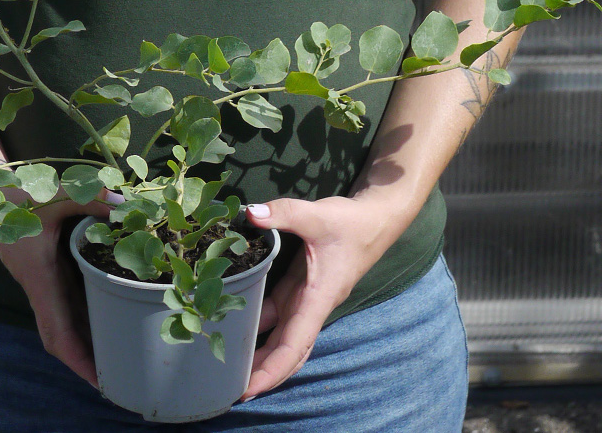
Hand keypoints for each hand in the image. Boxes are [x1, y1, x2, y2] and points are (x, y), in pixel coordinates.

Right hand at [0, 190, 113, 387]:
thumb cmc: (13, 198)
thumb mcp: (52, 195)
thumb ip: (87, 198)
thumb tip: (122, 204)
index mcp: (41, 279)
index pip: (57, 332)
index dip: (78, 359)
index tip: (98, 381)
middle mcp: (41, 288)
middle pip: (60, 337)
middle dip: (84, 360)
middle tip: (116, 377)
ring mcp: (43, 282)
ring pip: (62, 322)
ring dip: (84, 341)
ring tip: (116, 355)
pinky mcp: (46, 272)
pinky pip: (64, 303)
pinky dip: (81, 317)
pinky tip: (104, 317)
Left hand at [241, 193, 404, 399]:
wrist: (374, 219)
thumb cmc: (351, 223)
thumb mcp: (317, 214)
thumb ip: (284, 213)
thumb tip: (250, 213)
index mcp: (318, 298)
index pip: (294, 344)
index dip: (272, 369)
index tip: (248, 389)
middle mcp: (311, 305)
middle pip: (287, 350)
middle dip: (262, 371)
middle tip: (229, 388)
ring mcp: (306, 298)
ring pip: (282, 334)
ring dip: (259, 351)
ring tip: (227, 365)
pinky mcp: (301, 286)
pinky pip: (278, 313)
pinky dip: (260, 323)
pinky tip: (236, 323)